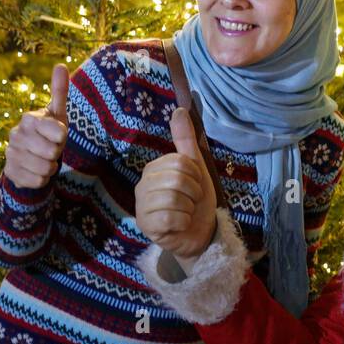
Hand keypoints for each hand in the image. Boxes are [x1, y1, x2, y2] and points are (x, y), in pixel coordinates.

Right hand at [2, 63, 69, 189]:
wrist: (30, 158)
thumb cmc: (48, 133)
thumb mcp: (57, 114)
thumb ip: (59, 91)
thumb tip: (61, 65)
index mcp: (29, 119)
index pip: (59, 133)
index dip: (63, 137)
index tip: (57, 134)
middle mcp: (16, 134)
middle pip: (53, 152)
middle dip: (57, 153)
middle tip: (50, 149)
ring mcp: (11, 154)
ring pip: (46, 168)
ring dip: (50, 167)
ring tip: (44, 159)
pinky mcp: (11, 172)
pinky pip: (39, 181)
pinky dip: (42, 179)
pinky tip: (35, 170)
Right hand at [134, 107, 217, 261]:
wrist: (201, 233)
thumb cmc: (196, 200)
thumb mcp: (196, 167)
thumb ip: (185, 140)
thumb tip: (179, 109)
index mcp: (153, 169)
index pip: (179, 162)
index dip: (195, 175)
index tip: (195, 185)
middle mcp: (142, 186)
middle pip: (176, 179)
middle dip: (194, 192)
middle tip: (192, 201)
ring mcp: (142, 207)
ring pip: (173, 199)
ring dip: (189, 208)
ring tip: (186, 212)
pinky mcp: (146, 227)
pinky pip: (170, 218)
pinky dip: (184, 222)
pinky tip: (180, 225)